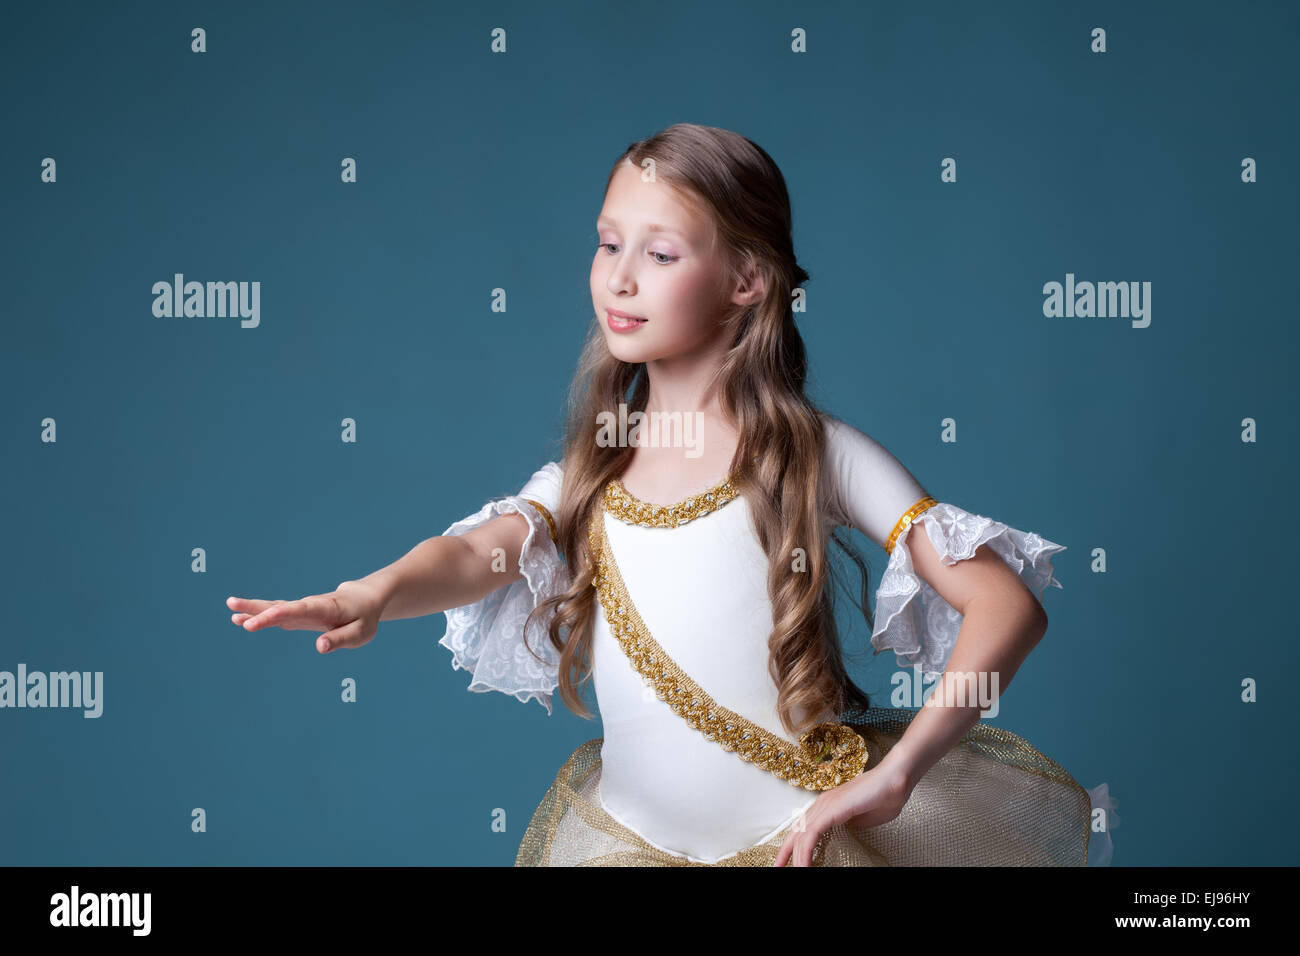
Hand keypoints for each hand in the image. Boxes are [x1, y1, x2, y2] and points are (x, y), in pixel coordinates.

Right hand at [226, 579, 386, 653]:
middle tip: (233, 610)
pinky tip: (239, 619)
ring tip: (230, 609)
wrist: (364, 598)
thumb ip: (340, 639)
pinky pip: (276, 614)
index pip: (297, 610)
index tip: (256, 621)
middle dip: (258, 609)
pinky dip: (259, 615)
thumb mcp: (361, 632)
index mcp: (325, 608)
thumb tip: (319, 648)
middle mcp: (309, 605)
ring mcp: (301, 609)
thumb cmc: (364, 617)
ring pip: (275, 607)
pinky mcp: (297, 614)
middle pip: (281, 606)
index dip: (276, 615)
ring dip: (253, 608)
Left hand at [772, 761, 912, 866]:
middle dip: (786, 853)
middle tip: (777, 868)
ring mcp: (825, 805)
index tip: (791, 862)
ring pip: (801, 836)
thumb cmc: (887, 796)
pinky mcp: (830, 810)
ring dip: (795, 858)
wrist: (896, 779)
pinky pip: (811, 835)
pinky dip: (805, 853)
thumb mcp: (866, 818)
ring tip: (794, 873)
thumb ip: (853, 824)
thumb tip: (849, 831)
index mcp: (829, 805)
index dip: (795, 845)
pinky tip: (803, 867)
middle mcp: (822, 803)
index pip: (805, 827)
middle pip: (797, 831)